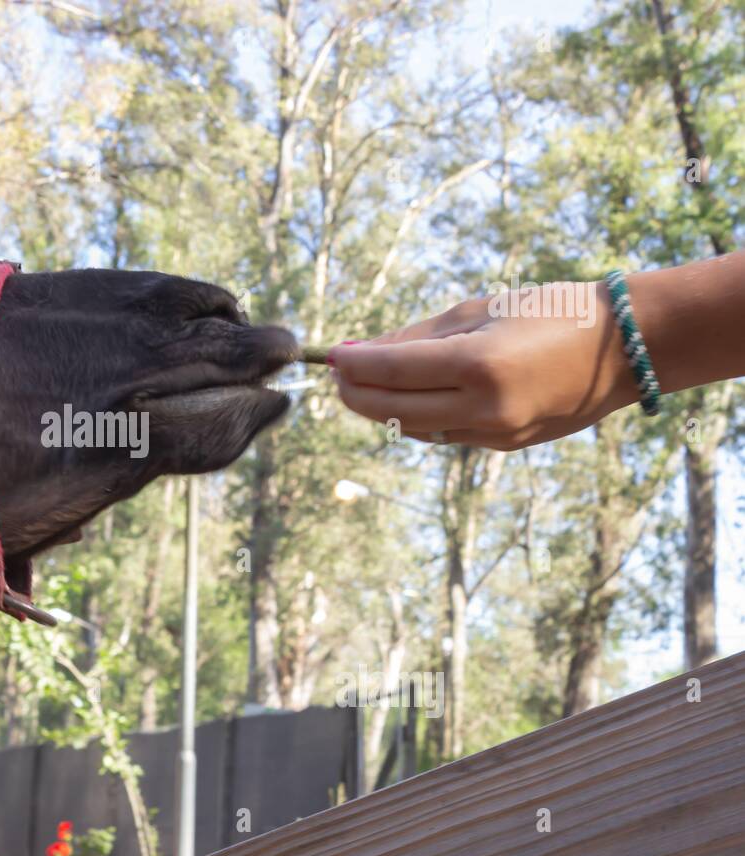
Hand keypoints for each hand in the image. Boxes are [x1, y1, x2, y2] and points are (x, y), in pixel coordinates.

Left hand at [329, 282, 640, 449]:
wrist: (624, 348)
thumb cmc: (551, 312)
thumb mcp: (480, 311)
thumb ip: (416, 335)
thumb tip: (360, 351)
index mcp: (478, 366)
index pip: (391, 372)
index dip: (352, 365)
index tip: (331, 355)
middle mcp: (483, 409)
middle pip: (391, 410)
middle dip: (356, 392)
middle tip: (339, 372)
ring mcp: (494, 434)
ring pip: (413, 427)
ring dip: (381, 407)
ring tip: (366, 381)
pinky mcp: (503, 446)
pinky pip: (442, 433)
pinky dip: (416, 415)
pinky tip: (408, 395)